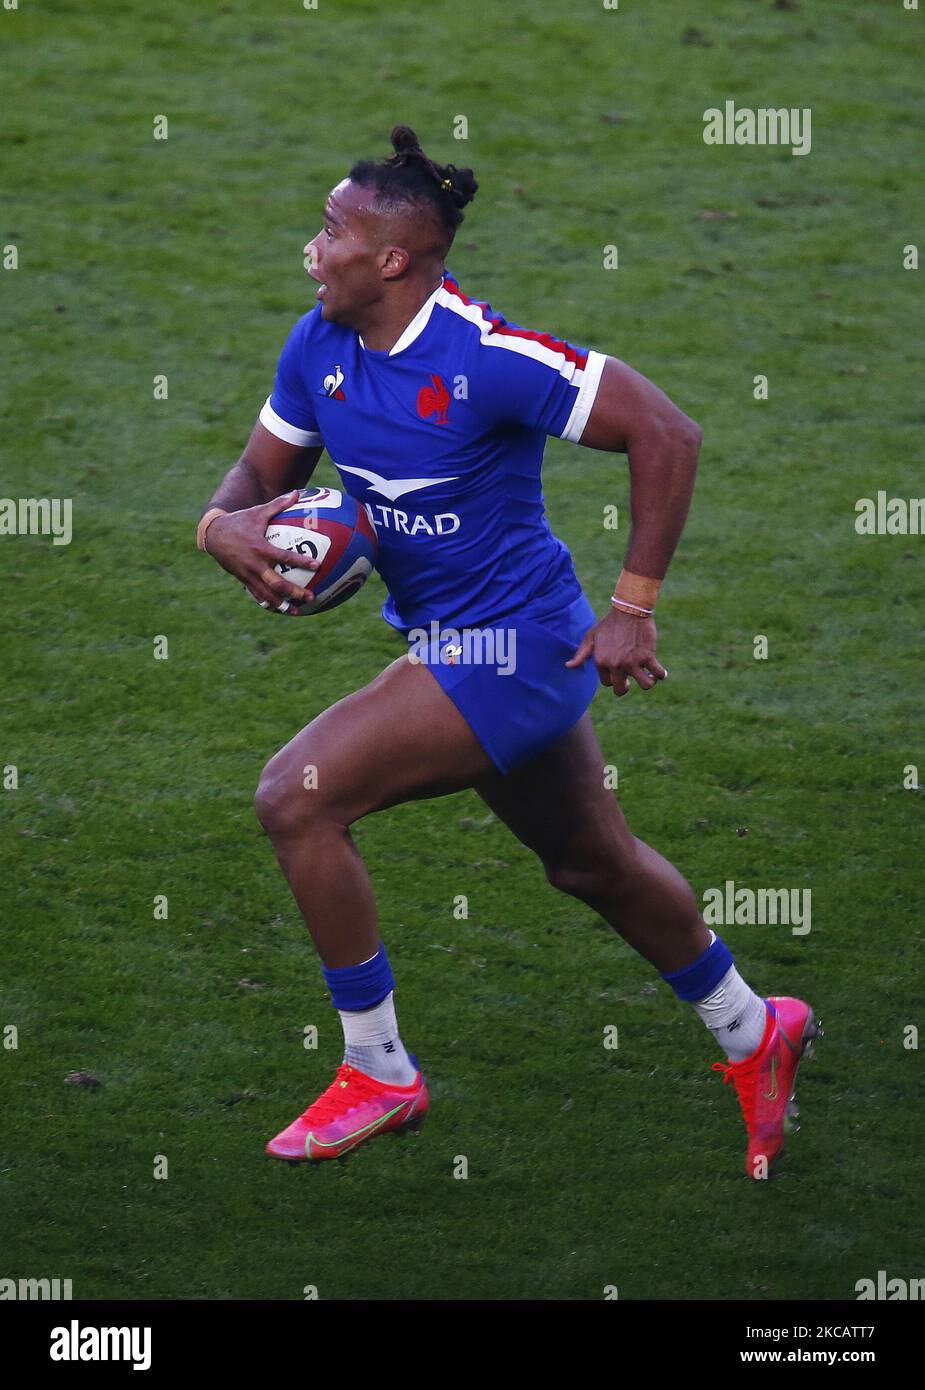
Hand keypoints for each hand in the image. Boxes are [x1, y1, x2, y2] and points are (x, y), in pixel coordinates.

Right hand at [203, 491, 320, 613]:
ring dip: (281, 604)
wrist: (214, 534)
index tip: (317, 565)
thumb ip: (278, 505)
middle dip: (293, 591)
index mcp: (260, 548)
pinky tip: (279, 610)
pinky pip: (256, 594)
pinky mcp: (242, 579)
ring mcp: (247, 574)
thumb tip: (297, 493)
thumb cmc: (239, 521)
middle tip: (310, 597)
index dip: (301, 561)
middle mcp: (254, 564)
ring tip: (296, 612)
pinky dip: (268, 602)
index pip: (284, 557)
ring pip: (266, 594)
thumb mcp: (258, 512)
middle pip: (276, 583)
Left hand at [565, 607, 666, 696]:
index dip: (613, 679)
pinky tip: (660, 671)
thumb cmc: (609, 623)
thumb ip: (581, 654)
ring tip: (650, 677)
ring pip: (645, 685)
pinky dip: (661, 674)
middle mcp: (616, 664)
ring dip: (648, 683)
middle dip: (625, 687)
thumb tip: (568, 666)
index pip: (607, 682)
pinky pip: (658, 673)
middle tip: (630, 680)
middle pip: (621, 689)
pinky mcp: (647, 656)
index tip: (618, 671)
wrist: (628, 609)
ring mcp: (633, 661)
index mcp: (601, 662)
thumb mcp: (591, 637)